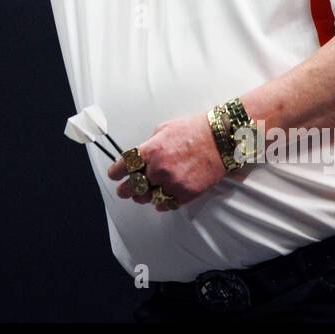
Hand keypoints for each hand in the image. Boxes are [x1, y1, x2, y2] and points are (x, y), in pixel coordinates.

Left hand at [107, 112, 226, 211]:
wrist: (220, 139)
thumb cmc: (193, 130)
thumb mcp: (164, 129)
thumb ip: (148, 145)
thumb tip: (138, 157)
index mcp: (150, 150)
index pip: (124, 166)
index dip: (115, 172)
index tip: (114, 175)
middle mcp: (158, 168)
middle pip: (132, 186)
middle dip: (125, 189)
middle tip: (123, 190)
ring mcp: (172, 183)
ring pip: (147, 198)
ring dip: (142, 197)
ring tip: (142, 194)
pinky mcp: (186, 193)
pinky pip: (165, 204)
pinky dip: (160, 203)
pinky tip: (159, 198)